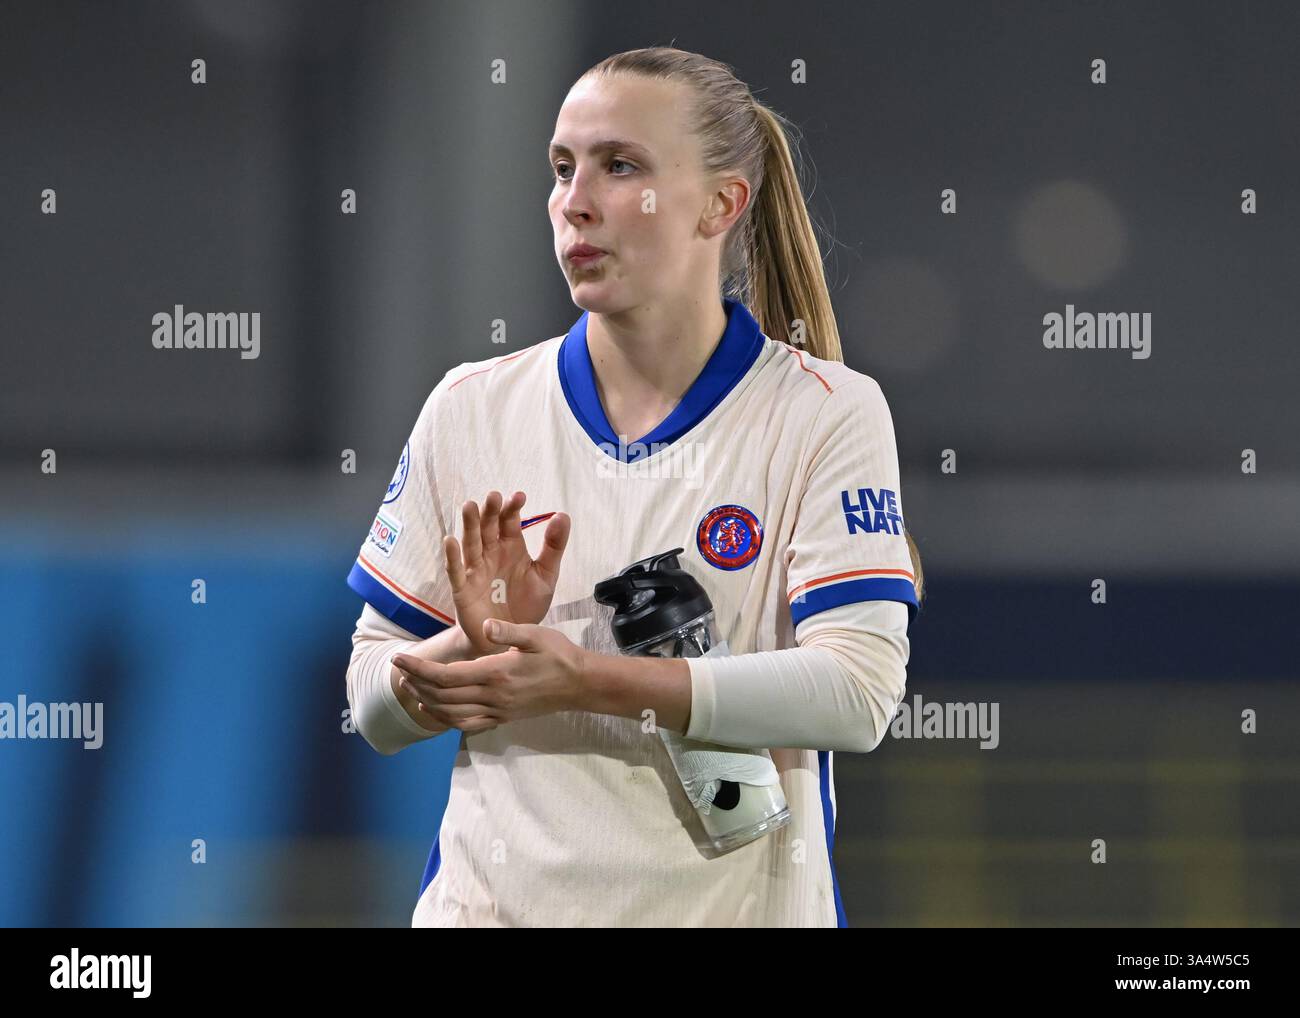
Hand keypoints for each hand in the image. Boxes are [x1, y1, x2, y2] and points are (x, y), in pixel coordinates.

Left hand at [392, 619, 587, 729]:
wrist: (579, 684)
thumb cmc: (558, 654)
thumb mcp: (536, 634)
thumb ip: (508, 631)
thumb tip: (483, 625)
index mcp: (496, 672)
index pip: (446, 675)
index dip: (418, 668)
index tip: (399, 659)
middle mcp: (492, 696)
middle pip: (442, 695)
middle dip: (416, 682)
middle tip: (400, 669)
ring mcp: (497, 710)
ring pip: (451, 713)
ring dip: (427, 700)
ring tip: (412, 687)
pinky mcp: (503, 717)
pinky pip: (468, 724)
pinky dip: (446, 719)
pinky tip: (437, 709)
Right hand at [445, 490, 569, 657]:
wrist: (512, 638)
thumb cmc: (527, 604)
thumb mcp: (546, 575)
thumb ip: (553, 546)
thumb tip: (563, 515)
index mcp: (511, 547)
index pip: (510, 521)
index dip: (513, 508)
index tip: (520, 496)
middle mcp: (491, 553)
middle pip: (488, 527)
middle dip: (490, 511)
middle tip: (493, 496)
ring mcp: (476, 569)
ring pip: (471, 543)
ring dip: (469, 525)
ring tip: (469, 506)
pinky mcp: (463, 589)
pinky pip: (456, 571)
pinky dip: (452, 557)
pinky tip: (450, 541)